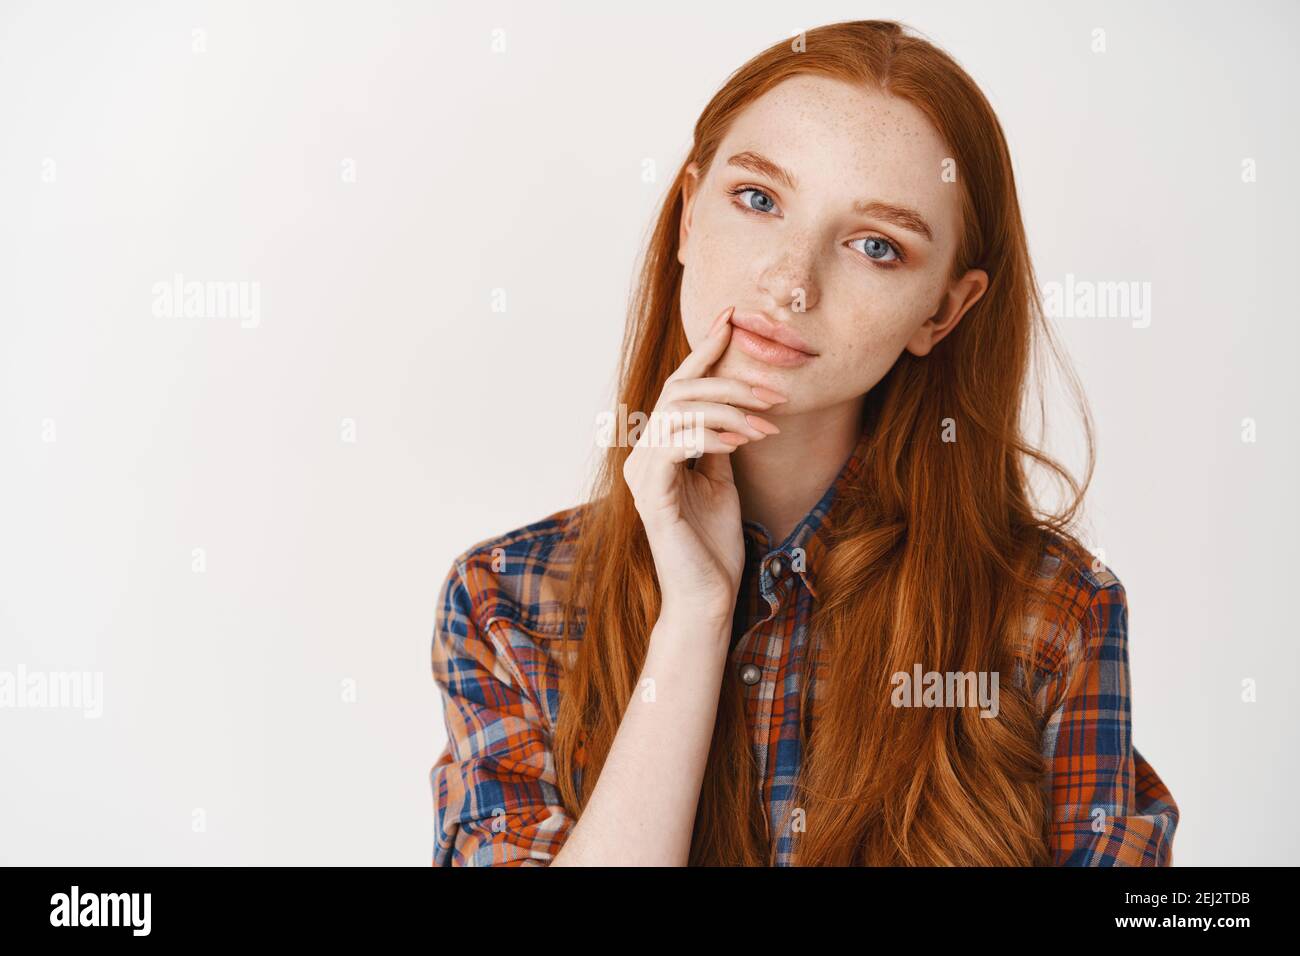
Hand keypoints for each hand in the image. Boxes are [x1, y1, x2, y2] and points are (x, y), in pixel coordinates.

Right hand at [621, 305, 786, 626]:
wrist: (708, 597)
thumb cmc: (714, 543)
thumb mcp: (721, 479)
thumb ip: (717, 440)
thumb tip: (733, 403)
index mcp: (658, 449)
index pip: (679, 388)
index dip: (704, 351)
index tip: (732, 318)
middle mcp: (642, 457)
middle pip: (679, 393)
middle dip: (730, 382)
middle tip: (775, 391)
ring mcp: (642, 476)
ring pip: (677, 413)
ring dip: (728, 411)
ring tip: (767, 422)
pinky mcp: (652, 496)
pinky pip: (675, 446)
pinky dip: (710, 436)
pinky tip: (742, 441)